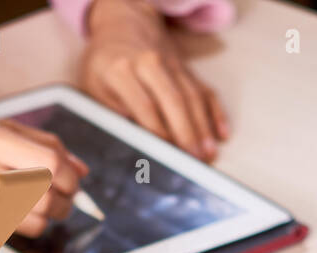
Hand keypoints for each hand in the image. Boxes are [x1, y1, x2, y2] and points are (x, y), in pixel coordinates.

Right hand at [0, 113, 86, 236]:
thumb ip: (36, 143)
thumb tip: (77, 168)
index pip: (48, 165)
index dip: (69, 175)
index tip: (72, 177)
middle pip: (46, 196)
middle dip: (65, 198)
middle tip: (65, 194)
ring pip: (34, 221)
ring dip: (49, 216)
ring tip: (42, 204)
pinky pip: (11, 233)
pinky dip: (24, 226)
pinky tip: (17, 213)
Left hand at [79, 0, 229, 159]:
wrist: (122, 27)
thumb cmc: (103, 66)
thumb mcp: (94, 88)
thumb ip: (111, 114)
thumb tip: (131, 146)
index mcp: (122, 70)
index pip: (145, 106)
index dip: (158, 133)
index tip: (165, 157)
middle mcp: (150, 64)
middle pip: (174, 101)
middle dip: (186, 134)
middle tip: (193, 161)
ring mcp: (172, 65)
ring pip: (192, 98)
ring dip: (203, 128)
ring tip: (208, 155)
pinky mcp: (187, 70)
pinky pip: (205, 92)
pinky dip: (215, 113)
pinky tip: (222, 133)